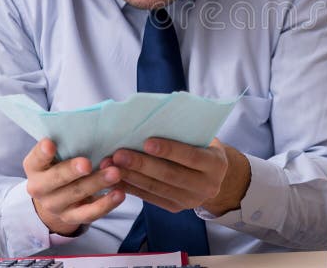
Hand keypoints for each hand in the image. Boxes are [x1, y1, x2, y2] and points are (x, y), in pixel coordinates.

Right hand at [23, 138, 125, 235]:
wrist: (55, 197)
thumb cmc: (61, 164)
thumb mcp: (57, 154)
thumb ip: (67, 143)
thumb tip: (89, 124)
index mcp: (34, 167)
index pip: (35, 159)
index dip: (42, 152)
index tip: (50, 143)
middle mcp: (39, 188)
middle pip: (56, 179)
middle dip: (72, 171)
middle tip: (88, 163)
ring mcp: (55, 205)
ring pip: (76, 194)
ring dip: (97, 183)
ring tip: (115, 173)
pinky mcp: (71, 218)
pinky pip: (89, 213)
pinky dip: (106, 204)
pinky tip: (120, 193)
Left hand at [104, 137, 250, 216]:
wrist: (215, 176)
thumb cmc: (203, 145)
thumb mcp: (204, 137)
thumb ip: (185, 132)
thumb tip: (152, 118)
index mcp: (216, 164)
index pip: (191, 157)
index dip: (169, 150)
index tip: (146, 141)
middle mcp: (206, 186)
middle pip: (170, 175)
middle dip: (142, 165)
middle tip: (118, 154)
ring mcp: (191, 200)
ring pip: (156, 188)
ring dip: (131, 177)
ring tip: (110, 166)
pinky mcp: (176, 208)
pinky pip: (150, 198)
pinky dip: (131, 188)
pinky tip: (115, 179)